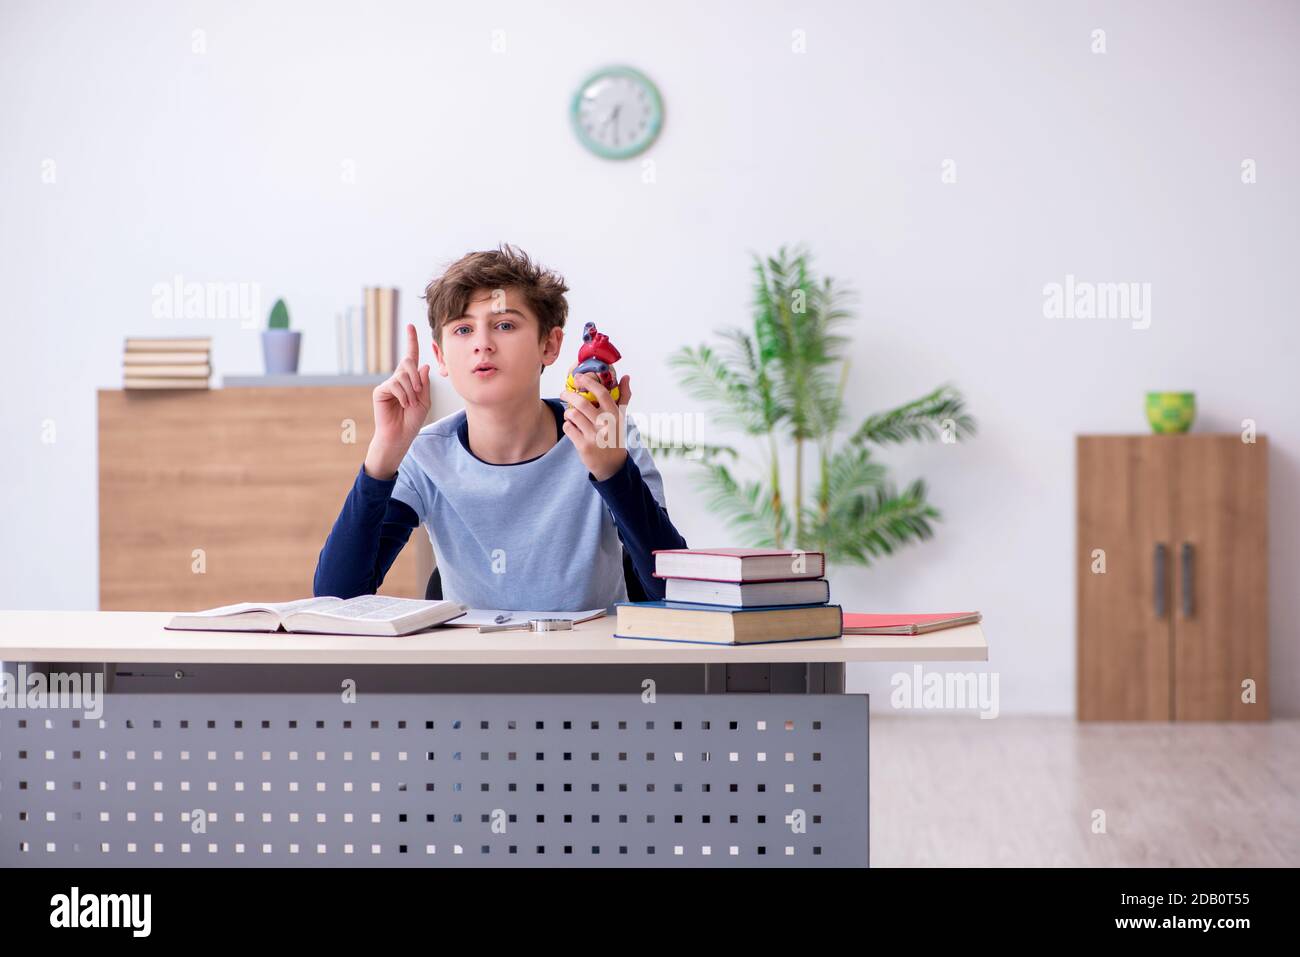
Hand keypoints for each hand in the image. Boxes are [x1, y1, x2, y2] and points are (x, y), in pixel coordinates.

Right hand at [367, 323, 430, 477]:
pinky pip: (395, 384)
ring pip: (403, 375)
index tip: (410, 326)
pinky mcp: (380, 390)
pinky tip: (402, 404)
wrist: (400, 435)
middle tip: (418, 394)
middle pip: (408, 362)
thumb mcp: (425, 400)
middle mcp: (398, 378)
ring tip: (409, 404)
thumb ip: (424, 383)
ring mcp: (388, 383)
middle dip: (416, 377)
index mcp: (410, 379)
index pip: (411, 356)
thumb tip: (423, 364)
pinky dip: (403, 395)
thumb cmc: (412, 419)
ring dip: (411, 391)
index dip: (412, 341)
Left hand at [560, 365, 631, 481]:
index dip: (589, 382)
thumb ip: (623, 397)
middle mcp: (605, 424)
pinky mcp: (583, 446)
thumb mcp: (621, 418)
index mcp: (615, 415)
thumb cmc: (615, 436)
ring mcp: (594, 436)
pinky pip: (569, 428)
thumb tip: (626, 377)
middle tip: (564, 393)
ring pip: (573, 415)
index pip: (602, 393)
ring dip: (567, 412)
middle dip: (569, 395)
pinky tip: (571, 426)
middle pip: (582, 403)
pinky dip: (567, 425)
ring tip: (569, 413)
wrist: (612, 465)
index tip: (579, 377)